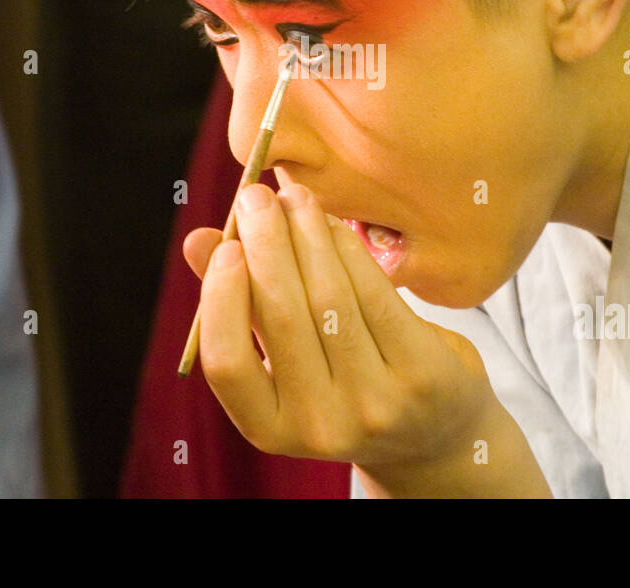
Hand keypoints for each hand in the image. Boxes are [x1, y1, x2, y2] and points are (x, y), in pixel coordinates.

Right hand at [183, 175, 499, 474]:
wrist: (431, 432)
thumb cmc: (341, 384)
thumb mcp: (285, 363)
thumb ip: (240, 305)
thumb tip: (198, 240)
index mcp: (270, 429)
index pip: (227, 363)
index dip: (221, 299)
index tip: (226, 245)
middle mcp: (321, 426)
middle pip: (284, 317)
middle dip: (267, 244)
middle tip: (256, 197)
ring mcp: (376, 405)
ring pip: (331, 298)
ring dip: (308, 235)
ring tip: (294, 198)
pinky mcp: (422, 375)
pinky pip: (377, 295)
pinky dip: (349, 250)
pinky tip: (333, 224)